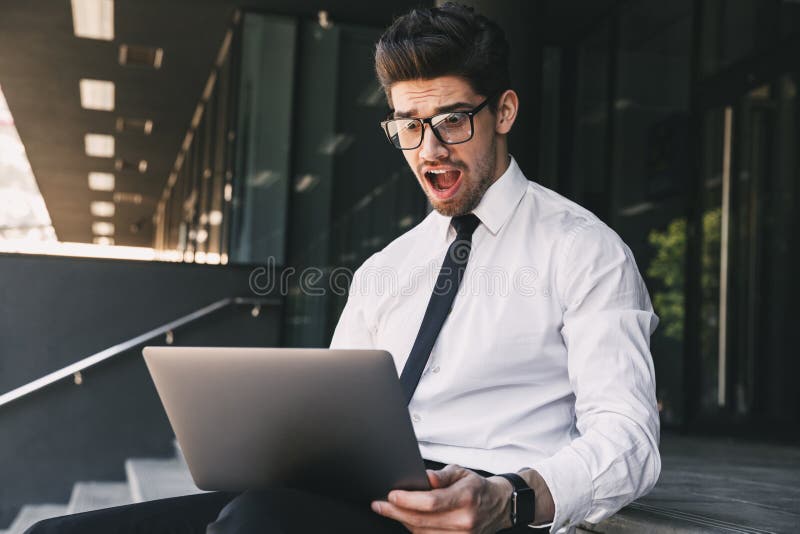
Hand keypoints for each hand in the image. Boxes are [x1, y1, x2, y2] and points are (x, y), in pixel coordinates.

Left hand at [370, 464, 512, 532]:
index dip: (408, 500)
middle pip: (422, 521)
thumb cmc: (477, 487)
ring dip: (404, 522)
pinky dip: (416, 530)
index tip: (391, 496)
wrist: (499, 505)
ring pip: (423, 533)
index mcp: (466, 498)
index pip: (430, 502)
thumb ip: (441, 475)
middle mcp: (464, 520)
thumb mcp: (461, 472)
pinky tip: (407, 520)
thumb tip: (425, 477)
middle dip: (396, 512)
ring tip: (391, 511)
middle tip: (379, 505)